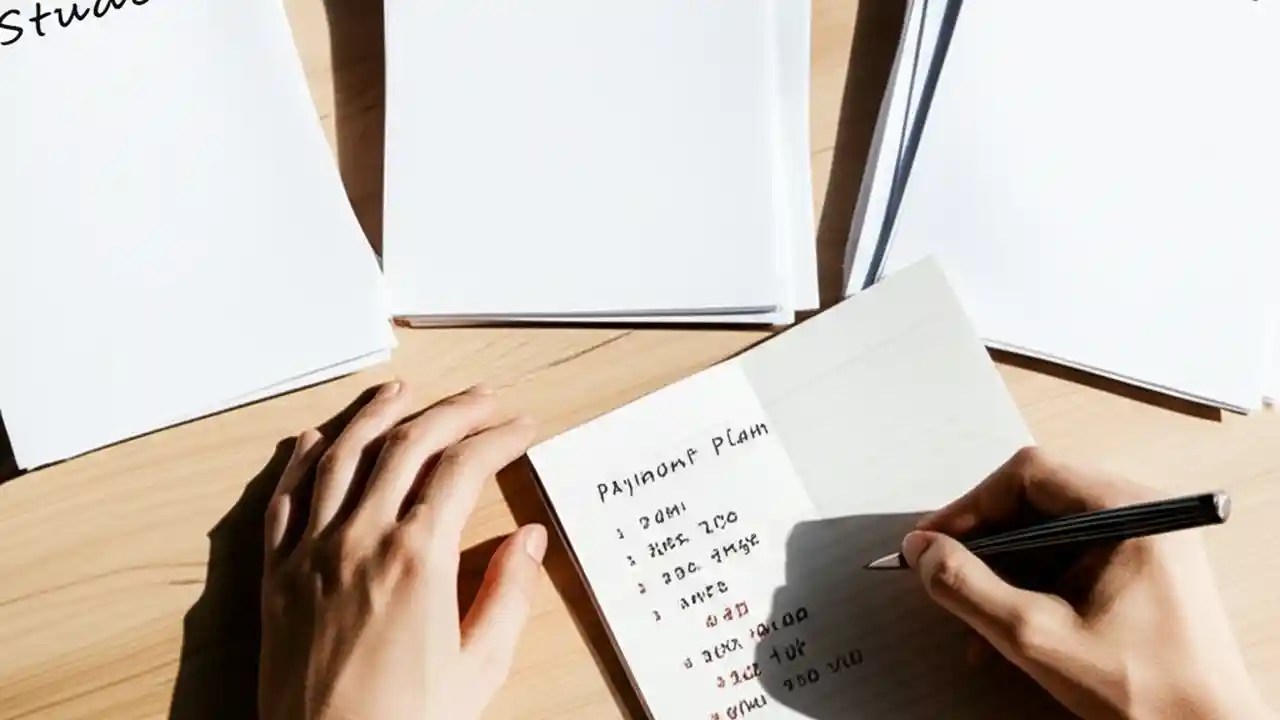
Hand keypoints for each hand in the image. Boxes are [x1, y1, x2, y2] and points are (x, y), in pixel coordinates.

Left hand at [258, 381, 544, 719]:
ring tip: (402, 393)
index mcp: (418, 559)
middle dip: (452, 411)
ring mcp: (312, 553)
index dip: (499, 437)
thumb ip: (508, 596)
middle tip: (481, 399)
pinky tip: (318, 438)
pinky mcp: (276, 576)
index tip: (521, 427)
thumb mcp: (480, 668)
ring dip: (376, 414)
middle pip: (408, 444)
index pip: (465, 468)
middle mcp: (361, 540)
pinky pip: (285, 498)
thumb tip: (529, 540)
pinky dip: (303, 459)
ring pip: (343, 455)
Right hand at [905, 447, 1271, 719]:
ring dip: (1004, 573)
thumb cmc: (1143, 690)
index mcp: (1128, 512)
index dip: (970, 507)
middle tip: (944, 574)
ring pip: (1049, 533)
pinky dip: (1035, 587)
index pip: (1028, 475)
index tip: (931, 542)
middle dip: (984, 544)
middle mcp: (1142, 513)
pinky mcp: (1144, 568)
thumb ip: (968, 588)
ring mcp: (1146, 539)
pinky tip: (1010, 628)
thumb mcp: (1036, 637)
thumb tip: (922, 552)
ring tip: (974, 620)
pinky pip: (1072, 558)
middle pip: (1037, 501)